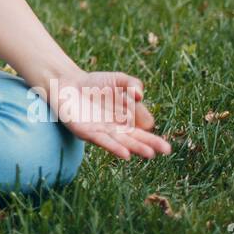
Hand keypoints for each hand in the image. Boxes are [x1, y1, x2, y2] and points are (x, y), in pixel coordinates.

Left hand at [44, 70, 171, 160]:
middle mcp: (115, 129)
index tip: (162, 142)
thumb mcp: (118, 80)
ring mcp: (102, 132)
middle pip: (134, 138)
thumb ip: (131, 83)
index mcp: (125, 119)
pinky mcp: (86, 132)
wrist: (67, 83)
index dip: (152, 135)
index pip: (142, 129)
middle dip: (150, 144)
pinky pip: (102, 141)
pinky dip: (114, 147)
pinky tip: (126, 154)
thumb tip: (141, 95)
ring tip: (149, 154)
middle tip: (167, 150)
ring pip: (121, 142)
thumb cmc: (94, 83)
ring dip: (135, 148)